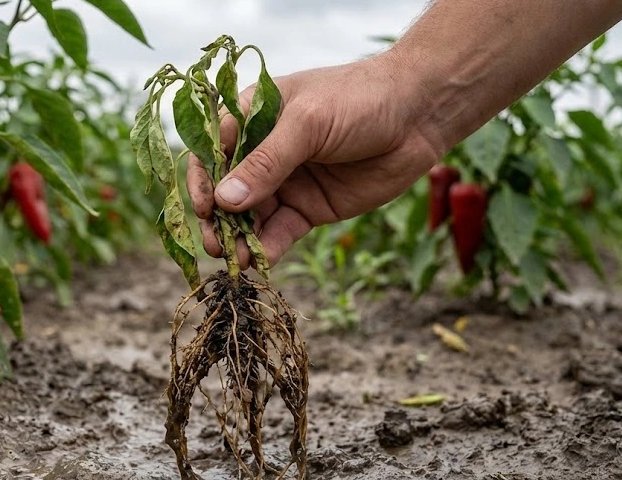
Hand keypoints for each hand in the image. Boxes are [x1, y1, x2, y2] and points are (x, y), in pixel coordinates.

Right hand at [186, 53, 442, 267]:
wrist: (419, 116)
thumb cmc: (360, 100)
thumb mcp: (309, 124)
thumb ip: (267, 163)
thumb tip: (224, 201)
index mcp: (252, 117)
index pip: (211, 151)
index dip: (201, 180)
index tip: (204, 207)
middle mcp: (262, 152)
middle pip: (225, 191)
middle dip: (216, 219)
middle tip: (214, 244)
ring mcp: (285, 183)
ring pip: (249, 217)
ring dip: (238, 239)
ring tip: (234, 259)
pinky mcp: (308, 209)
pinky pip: (278, 233)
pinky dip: (266, 248)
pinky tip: (259, 262)